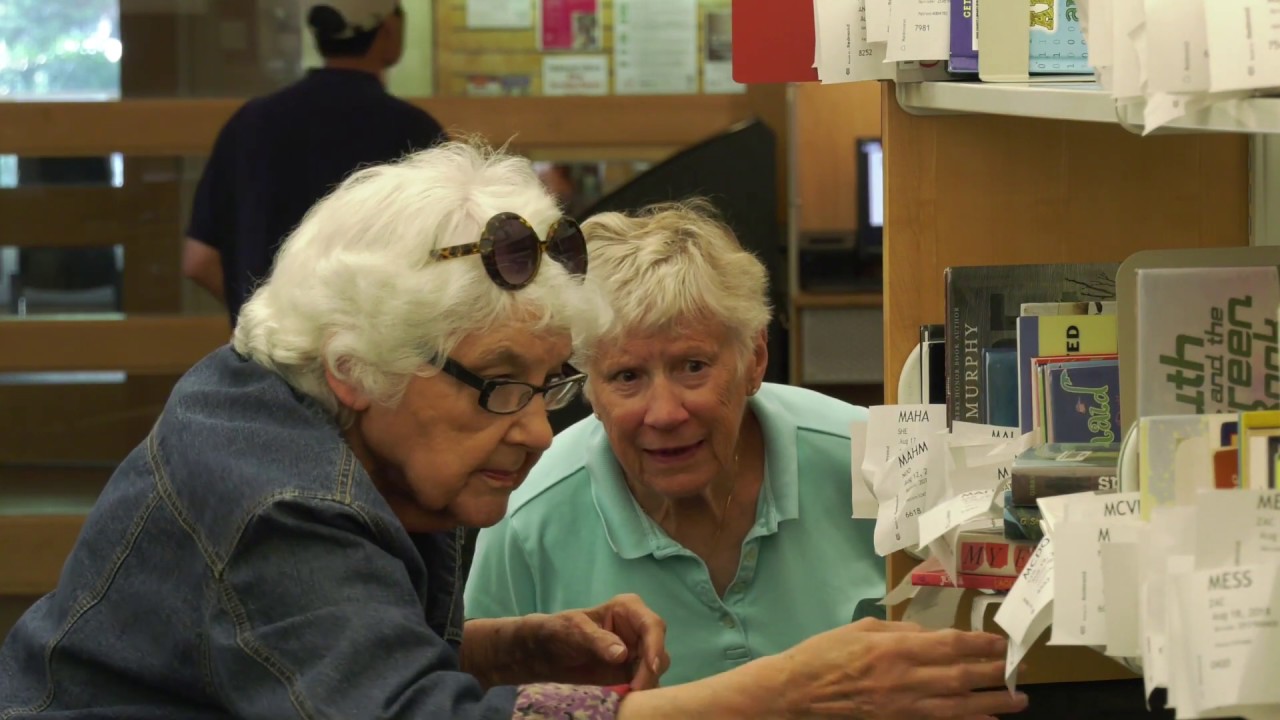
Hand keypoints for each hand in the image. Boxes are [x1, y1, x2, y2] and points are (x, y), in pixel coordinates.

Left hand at [516, 593, 670, 689]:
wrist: (546, 653)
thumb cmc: (559, 631)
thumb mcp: (575, 631)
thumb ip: (598, 641)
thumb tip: (622, 654)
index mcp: (628, 608)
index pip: (652, 625)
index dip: (655, 646)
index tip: (649, 667)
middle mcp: (638, 628)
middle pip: (658, 648)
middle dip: (651, 669)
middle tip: (635, 688)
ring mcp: (637, 649)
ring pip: (657, 666)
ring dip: (648, 681)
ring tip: (629, 693)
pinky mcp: (632, 669)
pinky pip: (647, 679)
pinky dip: (644, 688)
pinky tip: (631, 697)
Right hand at [774, 618, 1028, 719]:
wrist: (796, 693)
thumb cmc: (824, 654)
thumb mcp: (862, 629)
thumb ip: (900, 630)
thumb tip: (932, 635)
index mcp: (894, 648)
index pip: (950, 644)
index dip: (982, 644)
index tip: (1003, 642)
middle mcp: (904, 678)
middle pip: (961, 676)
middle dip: (995, 672)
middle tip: (1020, 669)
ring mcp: (902, 707)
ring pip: (958, 705)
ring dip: (992, 703)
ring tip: (1017, 700)